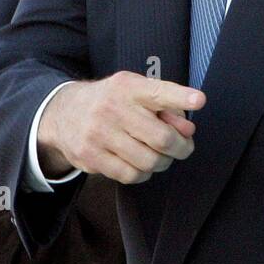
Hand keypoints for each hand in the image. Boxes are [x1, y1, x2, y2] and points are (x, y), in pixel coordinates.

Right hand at [36, 71, 203, 184]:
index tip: (199, 100)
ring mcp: (99, 134)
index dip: (180, 96)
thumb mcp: (135, 92)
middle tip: (183, 147)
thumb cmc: (111, 102)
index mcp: (127, 87)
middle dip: (181, 147)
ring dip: (162, 162)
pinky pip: (130, 175)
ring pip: (149, 161)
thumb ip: (165, 106)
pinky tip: (140, 164)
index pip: (158, 91)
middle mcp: (112, 108)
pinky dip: (143, 173)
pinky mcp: (90, 157)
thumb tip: (187, 130)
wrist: (64, 113)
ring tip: (159, 155)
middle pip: (161, 137)